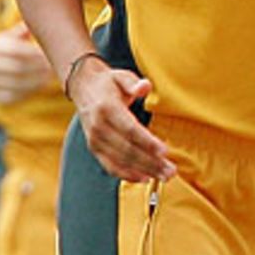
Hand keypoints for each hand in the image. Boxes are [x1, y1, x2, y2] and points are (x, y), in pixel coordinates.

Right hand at [0, 24, 52, 104]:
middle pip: (16, 67)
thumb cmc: (4, 48)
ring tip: (50, 77)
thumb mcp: (10, 36)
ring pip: (15, 84)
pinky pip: (11, 97)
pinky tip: (40, 86)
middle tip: (53, 67)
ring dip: (36, 81)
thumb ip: (23, 30)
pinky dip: (28, 92)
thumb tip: (39, 21)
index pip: (14, 49)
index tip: (49, 54)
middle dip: (38, 68)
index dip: (33, 52)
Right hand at [68, 58, 176, 182]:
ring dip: (143, 171)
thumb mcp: (121, 76)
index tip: (165, 151)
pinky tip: (144, 178)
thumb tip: (144, 87)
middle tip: (171, 171)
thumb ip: (133, 83)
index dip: (147, 142)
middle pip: (127, 150)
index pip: (130, 129)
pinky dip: (127, 175)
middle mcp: (99, 127)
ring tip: (163, 176)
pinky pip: (110, 166)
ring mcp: (95, 140)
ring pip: (121, 161)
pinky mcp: (95, 149)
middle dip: (151, 162)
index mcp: (107, 108)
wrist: (84, 88)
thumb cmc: (109, 83)